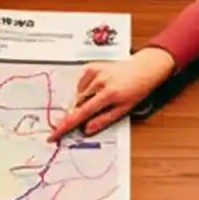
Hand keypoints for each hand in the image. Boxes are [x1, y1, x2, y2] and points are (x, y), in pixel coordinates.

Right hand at [47, 48, 176, 140]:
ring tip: (100, 97)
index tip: (54, 134)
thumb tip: (87, 129)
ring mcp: (95, 72)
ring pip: (78, 94)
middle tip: (92, 112)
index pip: (82, 114)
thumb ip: (104, 120)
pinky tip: (97, 88)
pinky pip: (80, 83)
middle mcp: (100, 82)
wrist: (144, 68)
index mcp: (108, 94)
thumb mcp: (124, 109)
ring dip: (84, 100)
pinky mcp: (92, 66)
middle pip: (78, 104)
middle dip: (79, 112)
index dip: (66, 125)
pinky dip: (85, 88)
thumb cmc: (137, 89)